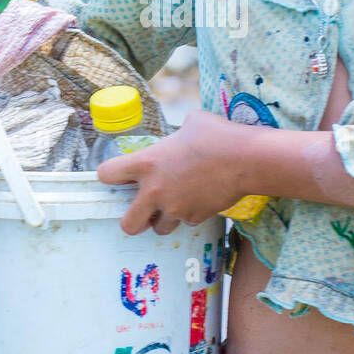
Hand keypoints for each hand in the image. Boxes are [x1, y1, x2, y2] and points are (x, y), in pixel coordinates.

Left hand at [96, 109, 248, 234]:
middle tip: (143, 211)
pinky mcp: (194, 218)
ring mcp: (175, 208)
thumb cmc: (218, 135)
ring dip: (164, 219)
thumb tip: (179, 138)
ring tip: (177, 202)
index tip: (120, 176)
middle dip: (133, 220)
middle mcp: (155, 190)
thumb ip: (175, 137)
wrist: (246, 159)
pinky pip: (186, 222)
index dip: (111, 175)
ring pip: (159, 229)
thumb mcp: (191, 124)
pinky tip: (201, 198)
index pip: (107, 175)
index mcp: (147, 162)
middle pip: (128, 224)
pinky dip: (190, 214)